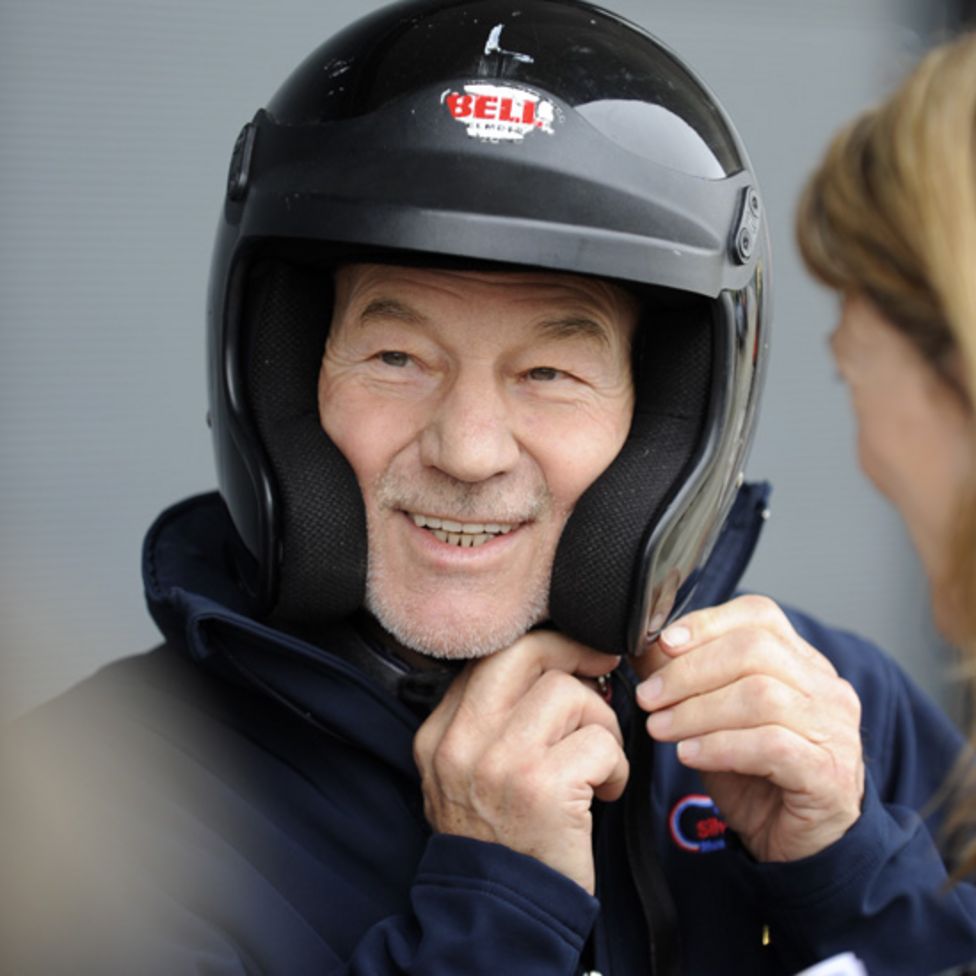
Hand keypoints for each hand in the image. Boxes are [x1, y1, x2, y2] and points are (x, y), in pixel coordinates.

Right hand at [413, 631, 626, 893]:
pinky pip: (599, 741)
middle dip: (572, 650)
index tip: (569, 659)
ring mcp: (500, 763)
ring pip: (568, 692)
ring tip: (599, 761)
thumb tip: (552, 665)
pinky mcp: (543, 788)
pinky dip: (616, 765)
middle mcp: (460, 741)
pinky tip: (605, 792)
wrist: (499, 915)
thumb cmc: (498, 839)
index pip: (490, 657)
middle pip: (522, 653)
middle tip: (601, 665)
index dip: (540, 648)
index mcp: (438, 733)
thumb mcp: (464, 775)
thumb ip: (490, 720)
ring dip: (600, 722)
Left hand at [634, 595, 863, 861]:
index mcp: (801, 662)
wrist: (798, 847)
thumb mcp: (714, 719)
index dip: (706, 623)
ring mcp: (833, 729)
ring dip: (697, 710)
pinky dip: (721, 745)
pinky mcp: (828, 773)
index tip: (662, 643)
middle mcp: (825, 687)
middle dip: (690, 670)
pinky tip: (690, 754)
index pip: (759, 615)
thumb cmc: (756, 776)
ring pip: (760, 695)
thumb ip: (686, 680)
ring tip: (660, 728)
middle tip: (650, 696)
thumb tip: (644, 646)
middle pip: (755, 650)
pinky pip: (771, 745)